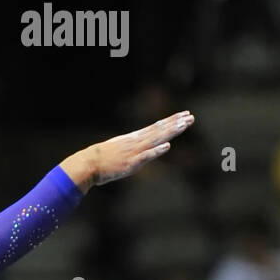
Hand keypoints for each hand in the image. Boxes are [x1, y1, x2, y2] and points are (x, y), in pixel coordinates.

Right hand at [61, 111, 194, 190]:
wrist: (88, 163)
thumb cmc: (101, 159)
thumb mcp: (118, 149)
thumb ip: (131, 148)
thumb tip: (140, 148)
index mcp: (134, 138)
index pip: (156, 127)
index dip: (171, 120)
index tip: (183, 115)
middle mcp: (137, 142)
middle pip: (160, 131)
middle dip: (176, 124)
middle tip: (191, 117)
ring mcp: (135, 152)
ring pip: (156, 139)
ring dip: (171, 132)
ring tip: (184, 125)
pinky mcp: (131, 164)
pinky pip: (146, 156)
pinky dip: (156, 151)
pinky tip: (167, 146)